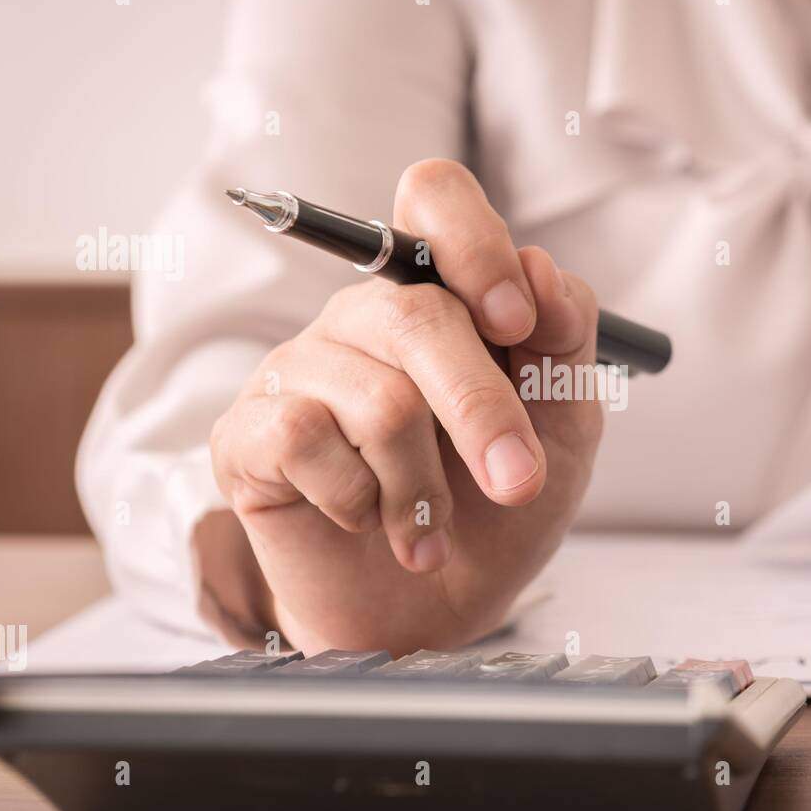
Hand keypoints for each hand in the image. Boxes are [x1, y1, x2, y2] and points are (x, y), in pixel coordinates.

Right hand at [208, 159, 602, 654]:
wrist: (435, 613)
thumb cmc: (496, 509)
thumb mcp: (564, 426)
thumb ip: (564, 341)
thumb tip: (540, 265)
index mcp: (439, 295)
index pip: (434, 197)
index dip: (475, 243)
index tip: (517, 321)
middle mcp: (362, 317)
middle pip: (416, 314)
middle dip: (481, 411)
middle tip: (517, 483)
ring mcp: (298, 369)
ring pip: (378, 399)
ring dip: (425, 487)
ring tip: (429, 526)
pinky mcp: (246, 433)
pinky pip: (304, 439)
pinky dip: (361, 503)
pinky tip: (368, 522)